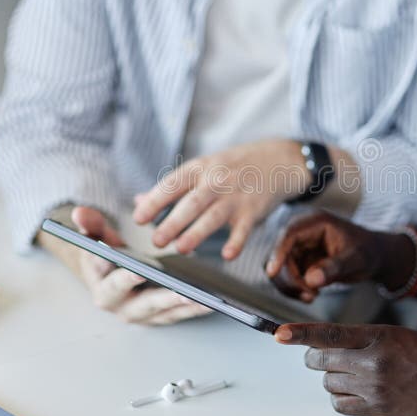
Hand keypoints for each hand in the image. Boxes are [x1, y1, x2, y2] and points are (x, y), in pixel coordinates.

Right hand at [38, 206, 209, 324]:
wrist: (108, 273)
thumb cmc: (105, 253)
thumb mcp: (96, 236)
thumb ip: (90, 224)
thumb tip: (79, 213)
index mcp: (102, 287)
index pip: (114, 283)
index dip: (125, 278)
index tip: (140, 271)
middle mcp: (120, 307)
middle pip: (144, 304)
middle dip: (164, 298)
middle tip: (185, 291)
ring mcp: (141, 315)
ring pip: (165, 312)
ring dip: (186, 307)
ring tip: (207, 298)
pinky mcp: (158, 318)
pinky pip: (179, 315)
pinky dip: (196, 310)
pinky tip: (214, 302)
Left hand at [133, 139, 309, 259]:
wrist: (278, 160)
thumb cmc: (234, 166)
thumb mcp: (202, 167)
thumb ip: (172, 186)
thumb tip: (139, 201)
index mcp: (199, 169)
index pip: (172, 184)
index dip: (155, 201)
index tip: (138, 218)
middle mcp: (216, 181)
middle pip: (192, 202)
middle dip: (173, 222)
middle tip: (156, 240)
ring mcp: (235, 196)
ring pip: (214, 216)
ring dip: (197, 233)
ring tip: (181, 248)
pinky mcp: (253, 210)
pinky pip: (244, 228)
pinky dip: (236, 242)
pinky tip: (228, 255)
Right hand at [266, 213, 412, 302]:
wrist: (374, 257)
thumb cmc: (368, 252)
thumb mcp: (356, 260)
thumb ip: (335, 268)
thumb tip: (311, 280)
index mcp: (317, 222)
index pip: (290, 235)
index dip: (278, 253)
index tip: (272, 272)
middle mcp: (304, 232)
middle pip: (280, 253)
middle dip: (289, 278)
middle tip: (309, 295)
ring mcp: (300, 246)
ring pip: (280, 268)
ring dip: (291, 286)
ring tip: (312, 296)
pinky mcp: (299, 260)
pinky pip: (286, 277)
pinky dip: (295, 289)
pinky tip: (312, 294)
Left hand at [275, 323, 416, 415]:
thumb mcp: (398, 333)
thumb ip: (365, 337)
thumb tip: (334, 342)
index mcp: (378, 336)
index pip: (328, 334)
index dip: (300, 334)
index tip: (279, 334)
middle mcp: (373, 362)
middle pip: (322, 361)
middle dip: (315, 358)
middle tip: (318, 356)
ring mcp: (375, 388)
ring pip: (330, 382)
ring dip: (332, 377)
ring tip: (350, 373)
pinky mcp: (379, 409)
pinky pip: (341, 405)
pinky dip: (340, 397)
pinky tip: (352, 390)